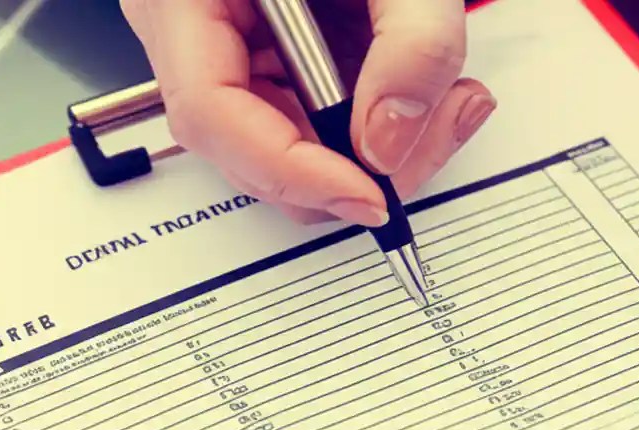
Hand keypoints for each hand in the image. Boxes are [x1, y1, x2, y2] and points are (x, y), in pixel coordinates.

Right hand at [121, 0, 493, 226]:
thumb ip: (411, 44)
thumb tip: (391, 142)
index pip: (210, 113)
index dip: (290, 170)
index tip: (367, 192)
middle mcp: (189, 28)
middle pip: (249, 148)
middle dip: (352, 165)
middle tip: (434, 132)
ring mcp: (226, 49)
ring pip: (286, 146)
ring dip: (378, 147)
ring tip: (449, 103)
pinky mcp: (267, 59)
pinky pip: (309, 119)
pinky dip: (376, 122)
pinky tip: (427, 97)